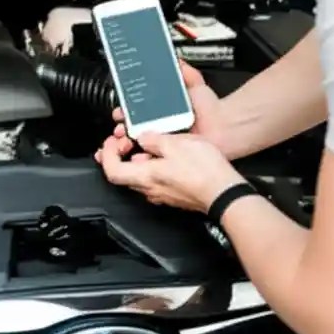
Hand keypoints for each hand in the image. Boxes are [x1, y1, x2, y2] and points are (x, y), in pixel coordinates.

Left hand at [97, 131, 245, 212]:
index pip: (111, 170)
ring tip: (148, 144)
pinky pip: (155, 181)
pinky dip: (152, 167)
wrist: (225, 193)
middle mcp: (150, 190)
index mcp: (145, 177)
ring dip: (137, 159)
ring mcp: (162, 195)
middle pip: (123, 174)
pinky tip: (165, 156)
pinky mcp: (174, 195)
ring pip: (140, 177)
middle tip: (128, 139)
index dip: (107, 154)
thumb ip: (153, 139)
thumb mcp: (175, 144)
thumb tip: (142, 138)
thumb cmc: (204, 171)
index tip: (114, 140)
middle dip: (120, 154)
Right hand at [98, 58, 232, 162]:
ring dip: (127, 144)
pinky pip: (151, 159)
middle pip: (132, 129)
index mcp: (161, 110)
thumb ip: (184, 72)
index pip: (135, 111)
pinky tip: (136, 155)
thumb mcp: (194, 84)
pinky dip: (141, 159)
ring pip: (138, 144)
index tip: (119, 112)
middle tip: (120, 127)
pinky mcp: (169, 156)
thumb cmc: (212, 108)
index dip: (124, 112)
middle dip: (121, 128)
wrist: (226, 126)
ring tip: (125, 141)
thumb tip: (176, 58)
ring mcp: (163, 142)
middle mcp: (159, 126)